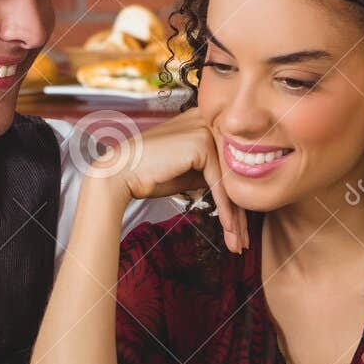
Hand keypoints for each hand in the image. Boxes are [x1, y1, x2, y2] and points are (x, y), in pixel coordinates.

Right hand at [93, 107, 247, 253]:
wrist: (120, 173)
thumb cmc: (150, 174)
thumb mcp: (189, 172)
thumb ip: (212, 171)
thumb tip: (239, 191)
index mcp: (206, 120)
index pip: (232, 163)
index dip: (238, 198)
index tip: (241, 228)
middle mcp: (209, 120)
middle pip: (235, 173)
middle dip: (241, 213)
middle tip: (243, 241)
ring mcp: (206, 129)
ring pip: (230, 181)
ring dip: (236, 218)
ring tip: (238, 243)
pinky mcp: (202, 144)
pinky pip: (219, 184)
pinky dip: (225, 211)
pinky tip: (229, 231)